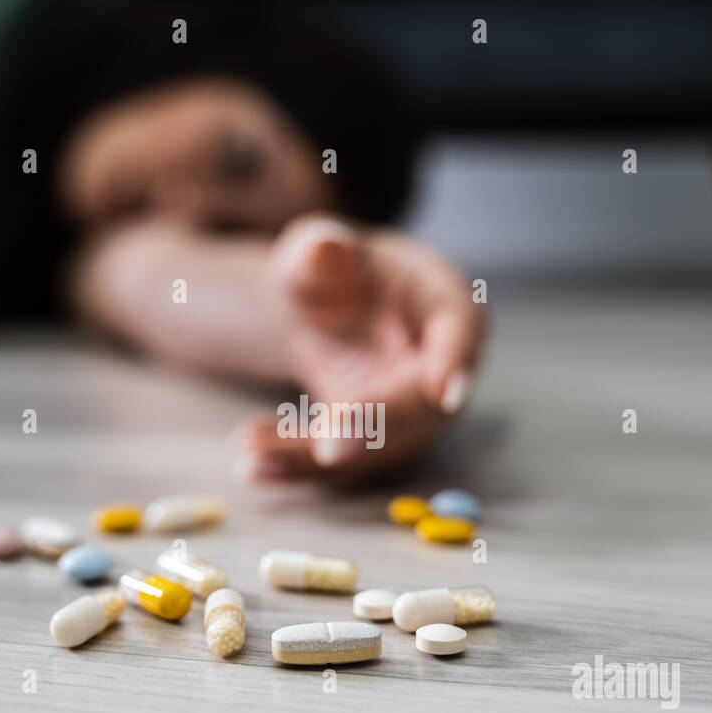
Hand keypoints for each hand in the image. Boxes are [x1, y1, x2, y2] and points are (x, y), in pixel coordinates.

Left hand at [235, 214, 486, 481]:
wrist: (325, 306)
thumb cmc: (337, 266)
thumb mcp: (318, 247)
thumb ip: (319, 249)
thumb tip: (325, 247)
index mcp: (443, 301)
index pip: (460, 329)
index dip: (456, 361)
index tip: (443, 394)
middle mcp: (437, 366)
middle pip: (417, 406)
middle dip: (371, 428)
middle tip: (328, 449)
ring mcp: (409, 413)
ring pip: (371, 446)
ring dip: (313, 458)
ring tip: (253, 458)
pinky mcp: (372, 441)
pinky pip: (338, 461)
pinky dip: (294, 465)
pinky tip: (252, 466)